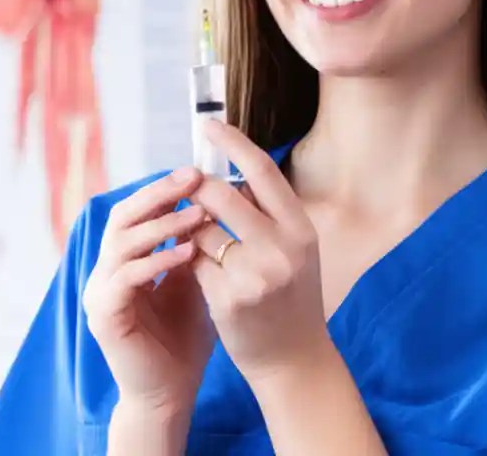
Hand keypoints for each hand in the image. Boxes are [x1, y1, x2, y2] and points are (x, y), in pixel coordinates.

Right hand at [81, 167, 218, 414]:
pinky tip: (188, 253)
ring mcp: (99, 292)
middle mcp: (105, 271)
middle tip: (192, 177)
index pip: (136, 211)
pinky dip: (156, 261)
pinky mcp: (103, 315)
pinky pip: (126, 278)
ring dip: (161, 225)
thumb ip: (195, 246)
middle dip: (158, 194)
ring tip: (197, 213)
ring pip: (122, 242)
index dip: (163, 189)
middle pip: (122, 217)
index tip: (197, 170)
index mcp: (123, 260)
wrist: (169, 394)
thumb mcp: (194, 283)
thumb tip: (219, 201)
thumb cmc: (184, 340)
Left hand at [188, 121, 329, 384]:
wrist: (294, 361)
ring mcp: (255, 274)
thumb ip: (269, 215)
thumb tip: (231, 173)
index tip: (208, 125)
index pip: (263, 171)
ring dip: (190, 228)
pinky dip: (189, 260)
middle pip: (221, 195)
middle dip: (196, 188)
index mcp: (301, 229)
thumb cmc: (290, 298)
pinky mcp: (228, 298)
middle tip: (184, 186)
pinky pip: (194, 262)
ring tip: (197, 239)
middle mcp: (282, 248)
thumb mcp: (295, 251)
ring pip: (201, 228)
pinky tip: (196, 269)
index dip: (233, 143)